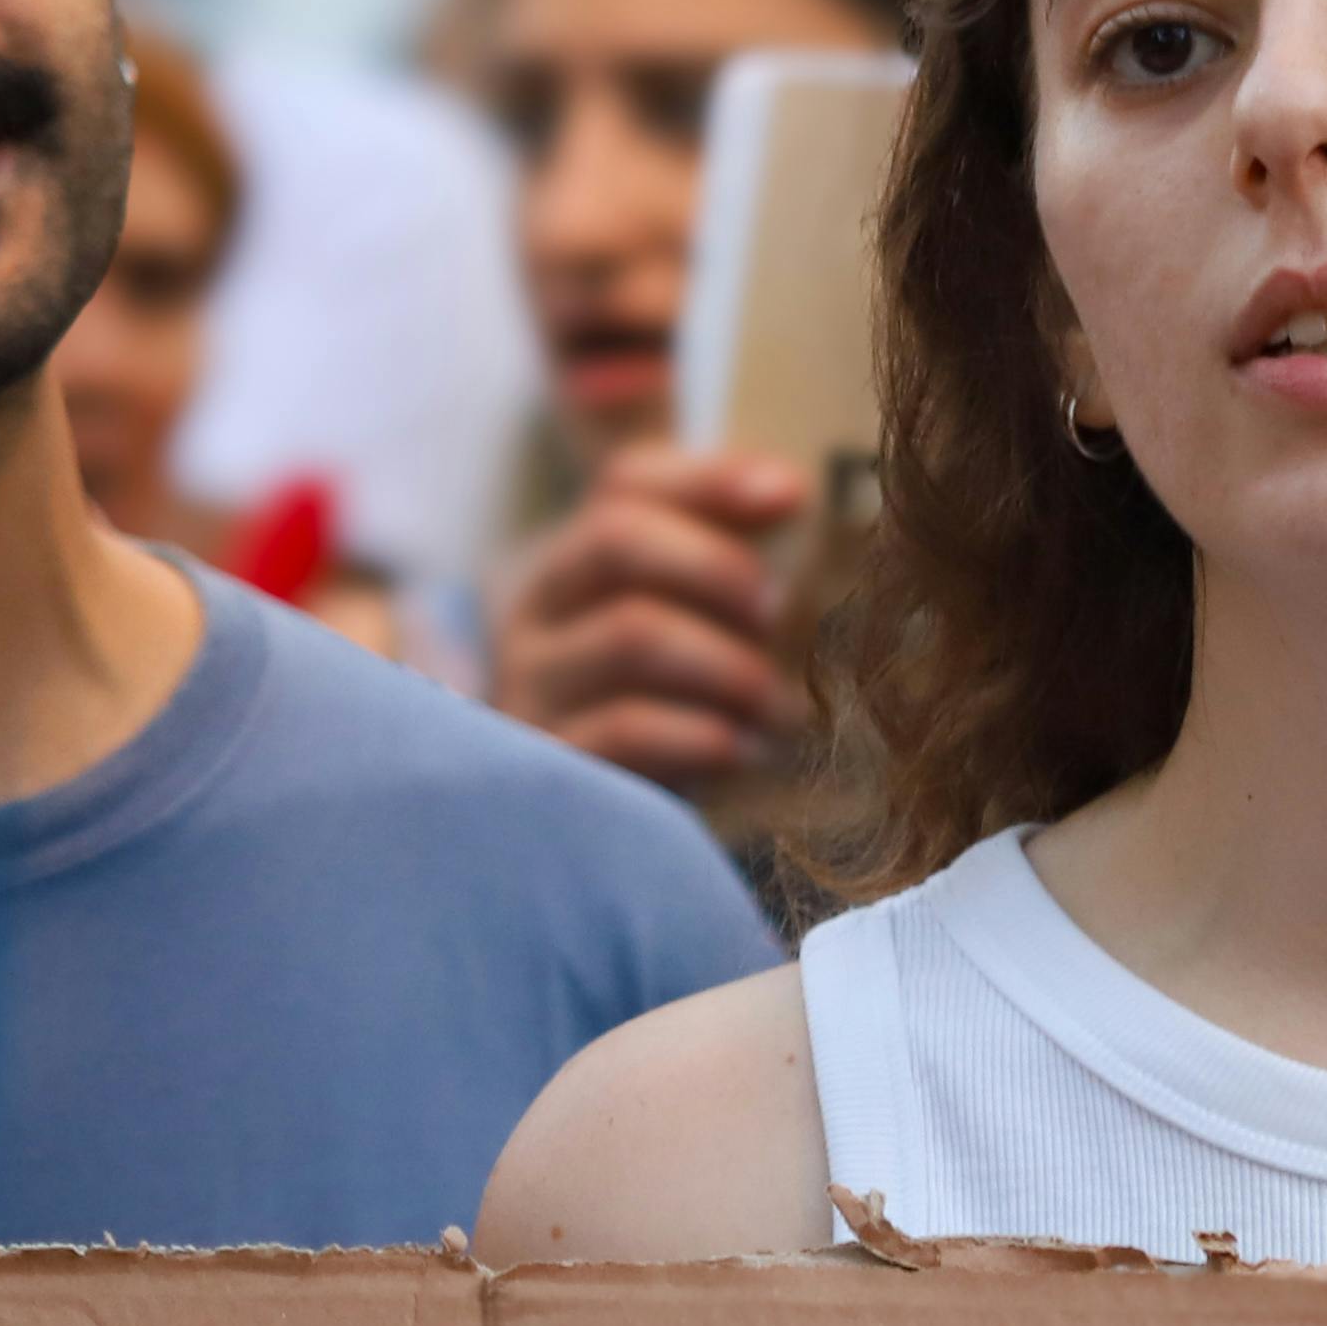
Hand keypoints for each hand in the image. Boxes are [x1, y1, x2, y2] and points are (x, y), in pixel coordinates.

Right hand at [491, 441, 809, 791]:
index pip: (628, 484)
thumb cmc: (670, 728)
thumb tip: (791, 490)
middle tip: (781, 612)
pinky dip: (703, 733)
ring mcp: (531, 687)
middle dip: (716, 565)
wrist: (595, 847)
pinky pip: (626, 728)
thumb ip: (731, 564)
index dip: (711, 478)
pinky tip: (743, 751)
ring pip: (631, 632)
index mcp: (578, 565)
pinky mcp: (548, 765)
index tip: (794, 492)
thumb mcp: (697, 639)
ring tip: (779, 707)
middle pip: (616, 538)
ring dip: (728, 663)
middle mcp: (538, 613)